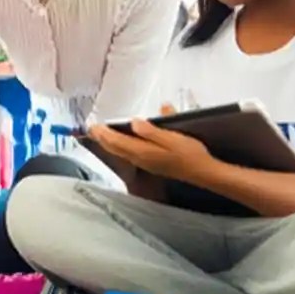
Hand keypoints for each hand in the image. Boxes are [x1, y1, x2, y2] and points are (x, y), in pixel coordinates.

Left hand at [86, 104, 215, 180]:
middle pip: (116, 148)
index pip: (117, 142)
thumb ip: (152, 131)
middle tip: (91, 129)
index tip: (93, 125)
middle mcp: (140, 159)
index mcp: (143, 152)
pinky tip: (123, 143)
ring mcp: (146, 163)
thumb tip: (134, 122)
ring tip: (102, 134)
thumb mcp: (172, 138)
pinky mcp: (152, 164)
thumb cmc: (189, 152)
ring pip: (121, 152)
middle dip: (103, 138)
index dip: (104, 133)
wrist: (203, 172)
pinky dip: (120, 146)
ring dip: (110, 143)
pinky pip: (129, 154)